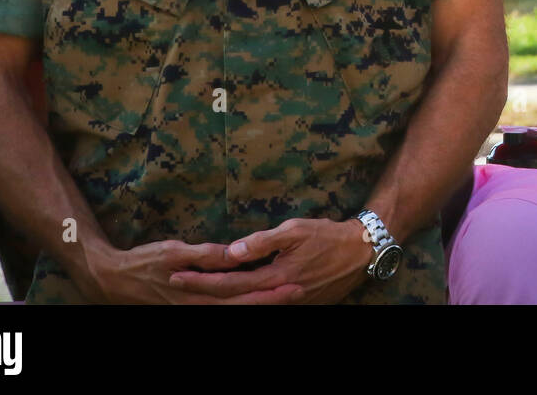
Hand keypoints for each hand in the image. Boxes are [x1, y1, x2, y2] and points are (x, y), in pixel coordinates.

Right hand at [81, 238, 299, 303]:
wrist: (112, 280)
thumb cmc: (142, 262)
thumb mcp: (173, 251)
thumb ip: (204, 255)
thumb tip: (232, 254)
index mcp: (198, 295)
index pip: (241, 296)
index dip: (268, 293)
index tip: (293, 285)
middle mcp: (199, 308)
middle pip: (242, 308)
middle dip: (271, 301)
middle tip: (300, 292)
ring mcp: (194, 311)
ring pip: (232, 310)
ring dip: (258, 304)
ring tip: (286, 296)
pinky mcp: (190, 308)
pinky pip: (219, 310)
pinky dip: (238, 305)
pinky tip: (253, 299)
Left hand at [168, 217, 371, 304]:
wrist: (360, 253)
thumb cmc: (327, 236)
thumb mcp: (295, 230)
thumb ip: (263, 241)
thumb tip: (232, 251)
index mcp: (276, 277)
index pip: (231, 282)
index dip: (202, 280)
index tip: (178, 274)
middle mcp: (279, 296)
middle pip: (233, 300)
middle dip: (203, 293)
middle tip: (176, 284)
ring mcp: (288, 303)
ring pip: (248, 306)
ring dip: (221, 300)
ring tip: (197, 292)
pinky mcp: (296, 304)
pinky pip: (263, 305)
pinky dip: (242, 302)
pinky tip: (231, 297)